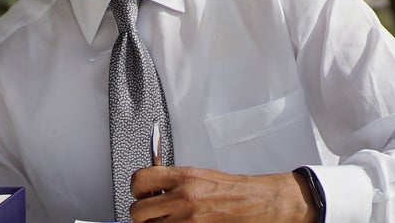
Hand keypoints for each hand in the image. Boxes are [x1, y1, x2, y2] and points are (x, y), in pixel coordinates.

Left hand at [128, 166, 316, 222]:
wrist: (257, 204)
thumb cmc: (232, 190)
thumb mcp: (199, 175)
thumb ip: (172, 181)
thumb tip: (149, 189)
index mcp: (184, 177)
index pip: (139, 180)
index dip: (137, 189)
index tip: (144, 194)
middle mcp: (183, 198)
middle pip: (137, 212)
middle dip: (142, 215)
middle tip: (153, 213)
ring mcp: (188, 221)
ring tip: (170, 221)